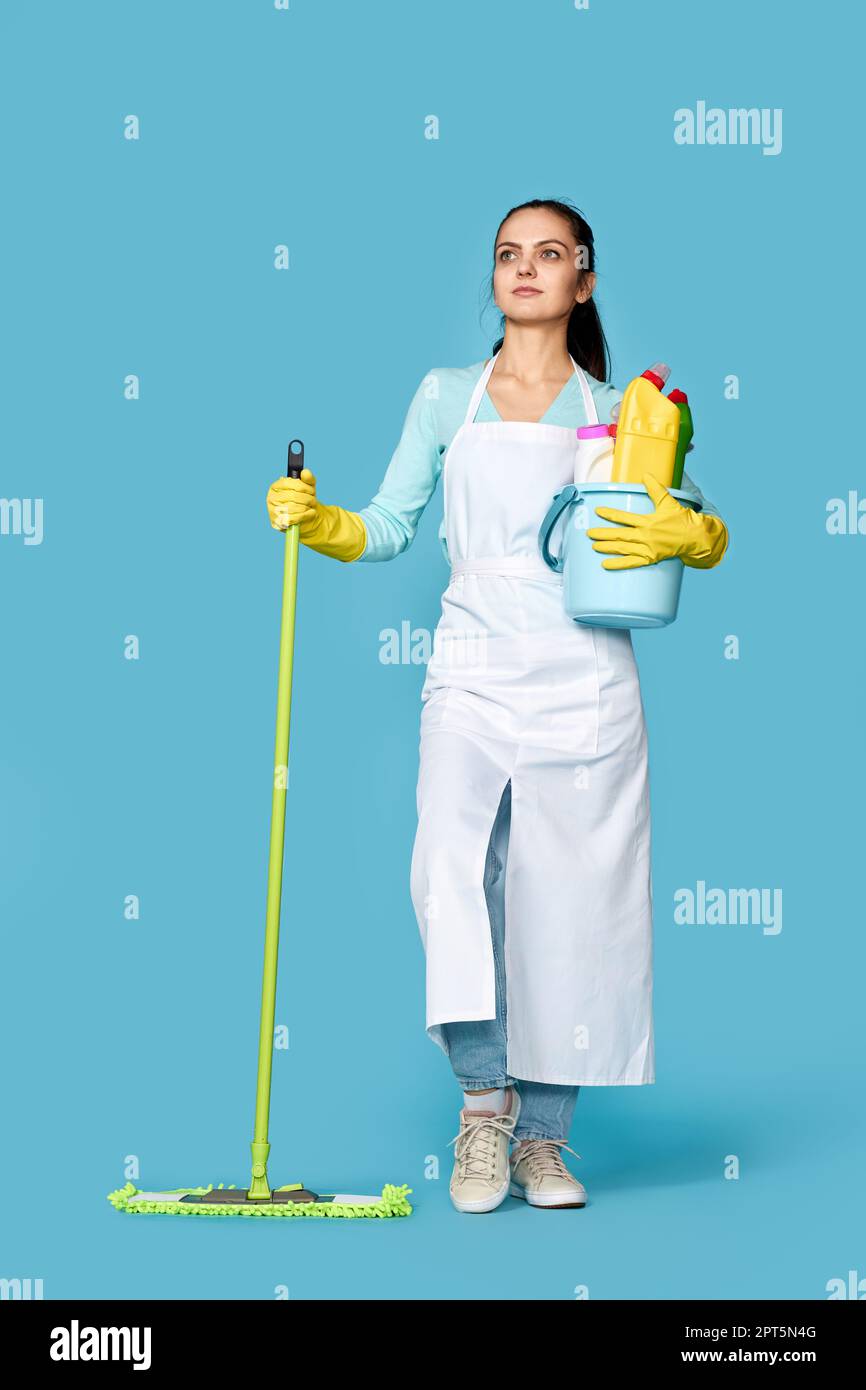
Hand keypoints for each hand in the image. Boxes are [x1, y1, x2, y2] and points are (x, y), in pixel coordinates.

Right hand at [266, 467, 319, 531]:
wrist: (306, 518)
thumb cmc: (305, 501)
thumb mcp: (309, 487)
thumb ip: (308, 478)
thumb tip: (305, 472)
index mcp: (275, 486)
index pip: (288, 483)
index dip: (302, 486)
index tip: (312, 490)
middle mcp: (271, 498)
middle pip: (292, 496)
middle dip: (307, 498)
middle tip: (313, 500)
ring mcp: (272, 511)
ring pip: (292, 508)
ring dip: (306, 507)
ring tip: (312, 506)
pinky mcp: (278, 523)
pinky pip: (292, 519)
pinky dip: (305, 515)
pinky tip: (311, 513)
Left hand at [586, 473, 728, 569]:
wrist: (695, 538)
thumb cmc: (682, 520)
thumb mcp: (669, 503)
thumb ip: (656, 489)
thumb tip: (646, 475)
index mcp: (648, 521)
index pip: (625, 517)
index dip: (610, 514)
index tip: (598, 511)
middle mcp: (646, 536)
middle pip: (619, 535)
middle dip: (603, 534)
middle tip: (589, 533)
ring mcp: (648, 549)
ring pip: (623, 549)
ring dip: (607, 548)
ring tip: (594, 546)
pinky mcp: (650, 559)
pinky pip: (631, 563)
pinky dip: (618, 564)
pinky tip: (605, 564)